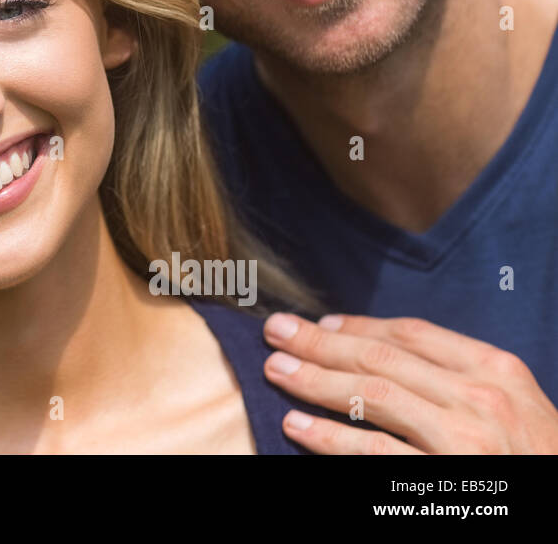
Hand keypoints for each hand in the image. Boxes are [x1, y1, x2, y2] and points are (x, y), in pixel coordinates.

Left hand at [260, 312, 557, 453]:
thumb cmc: (540, 456)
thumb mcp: (516, 406)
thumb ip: (461, 378)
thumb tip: (389, 356)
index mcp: (495, 370)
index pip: (411, 335)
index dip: (358, 324)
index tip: (320, 322)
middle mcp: (478, 399)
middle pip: (381, 358)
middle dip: (320, 343)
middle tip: (277, 331)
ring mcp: (462, 441)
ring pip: (371, 397)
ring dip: (314, 381)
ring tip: (276, 370)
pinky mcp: (443, 483)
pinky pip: (374, 453)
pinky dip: (329, 438)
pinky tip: (296, 426)